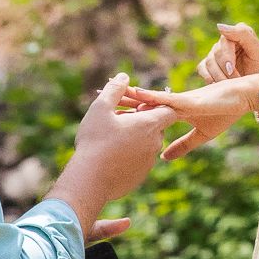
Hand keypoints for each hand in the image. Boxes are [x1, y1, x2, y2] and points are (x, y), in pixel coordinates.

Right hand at [71, 72, 170, 194]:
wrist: (90, 181)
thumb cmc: (95, 141)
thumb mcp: (100, 108)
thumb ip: (114, 90)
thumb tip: (123, 77)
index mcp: (149, 125)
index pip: (168, 110)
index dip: (155, 105)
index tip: (138, 106)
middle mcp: (154, 144)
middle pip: (156, 127)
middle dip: (141, 121)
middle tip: (118, 120)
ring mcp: (148, 163)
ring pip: (146, 145)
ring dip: (134, 139)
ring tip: (110, 138)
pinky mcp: (139, 177)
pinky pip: (138, 161)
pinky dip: (128, 156)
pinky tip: (109, 156)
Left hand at [118, 75, 258, 160]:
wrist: (242, 100)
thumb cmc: (223, 114)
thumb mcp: (201, 136)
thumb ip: (182, 145)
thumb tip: (164, 156)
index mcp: (172, 113)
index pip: (145, 111)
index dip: (128, 110)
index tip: (107, 112)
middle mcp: (172, 104)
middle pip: (142, 101)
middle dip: (121, 99)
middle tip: (98, 93)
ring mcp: (179, 101)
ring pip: (150, 97)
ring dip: (131, 94)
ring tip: (111, 90)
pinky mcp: (189, 101)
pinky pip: (166, 100)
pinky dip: (152, 98)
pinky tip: (138, 95)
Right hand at [198, 21, 258, 83]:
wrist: (258, 85)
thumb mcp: (257, 49)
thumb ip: (242, 34)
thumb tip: (219, 26)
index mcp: (238, 33)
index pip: (224, 40)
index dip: (227, 56)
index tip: (231, 69)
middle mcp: (225, 41)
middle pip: (216, 53)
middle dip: (225, 70)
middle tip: (236, 80)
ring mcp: (215, 52)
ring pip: (209, 62)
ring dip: (219, 76)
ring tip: (231, 84)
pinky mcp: (209, 64)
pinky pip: (202, 68)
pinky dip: (209, 77)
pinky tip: (219, 84)